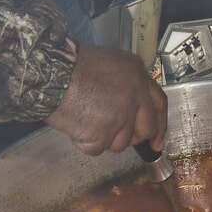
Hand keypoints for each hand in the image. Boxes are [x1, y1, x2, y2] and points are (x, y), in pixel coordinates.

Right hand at [45, 44, 166, 156]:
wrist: (52, 74)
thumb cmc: (72, 66)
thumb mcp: (109, 63)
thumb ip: (126, 84)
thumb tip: (130, 108)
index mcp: (137, 75)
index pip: (159, 104)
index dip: (160, 124)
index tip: (158, 140)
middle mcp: (135, 96)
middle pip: (146, 129)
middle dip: (133, 137)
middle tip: (116, 136)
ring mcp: (121, 117)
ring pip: (121, 143)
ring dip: (104, 138)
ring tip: (85, 117)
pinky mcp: (103, 134)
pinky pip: (97, 148)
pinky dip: (85, 142)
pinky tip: (76, 124)